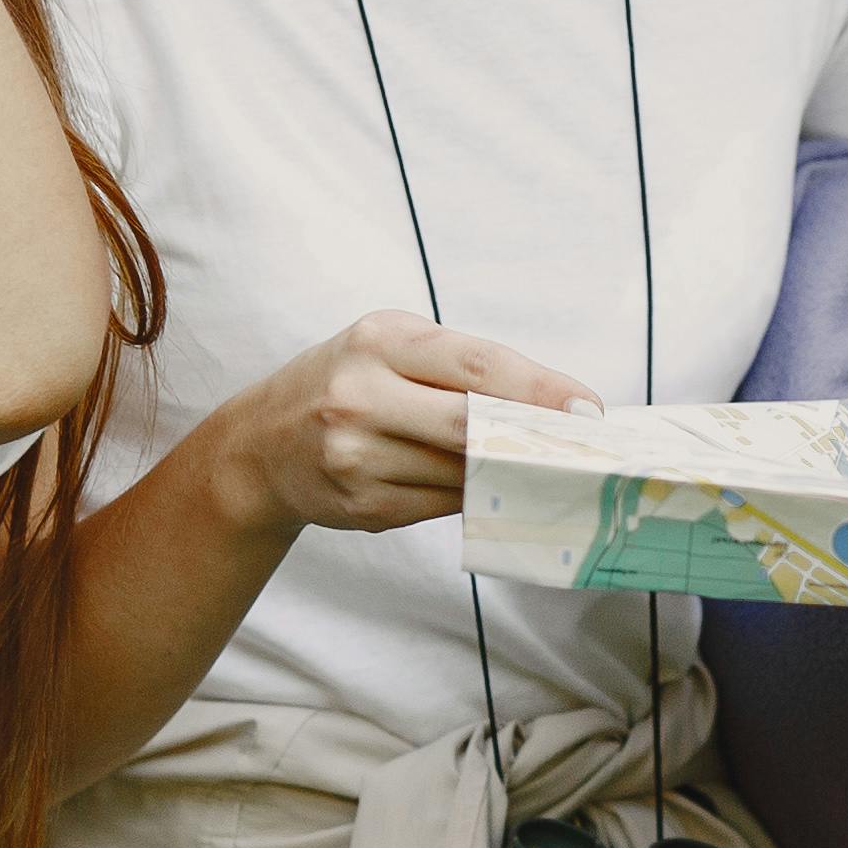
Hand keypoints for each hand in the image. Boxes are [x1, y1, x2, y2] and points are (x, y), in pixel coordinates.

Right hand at [211, 312, 601, 535]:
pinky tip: (489, 488)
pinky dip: (473, 496)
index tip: (587, 408)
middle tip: (583, 449)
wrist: (260, 445)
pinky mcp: (361, 505)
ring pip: (460, 473)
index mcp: (377, 341)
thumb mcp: (389, 347)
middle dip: (534, 438)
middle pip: (470, 425)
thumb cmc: (347, 382)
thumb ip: (459, 368)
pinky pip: (441, 504)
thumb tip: (551, 407)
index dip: (539, 388)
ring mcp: (356, 457)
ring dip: (508, 473)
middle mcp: (359, 397)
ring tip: (545, 468)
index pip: (475, 365)